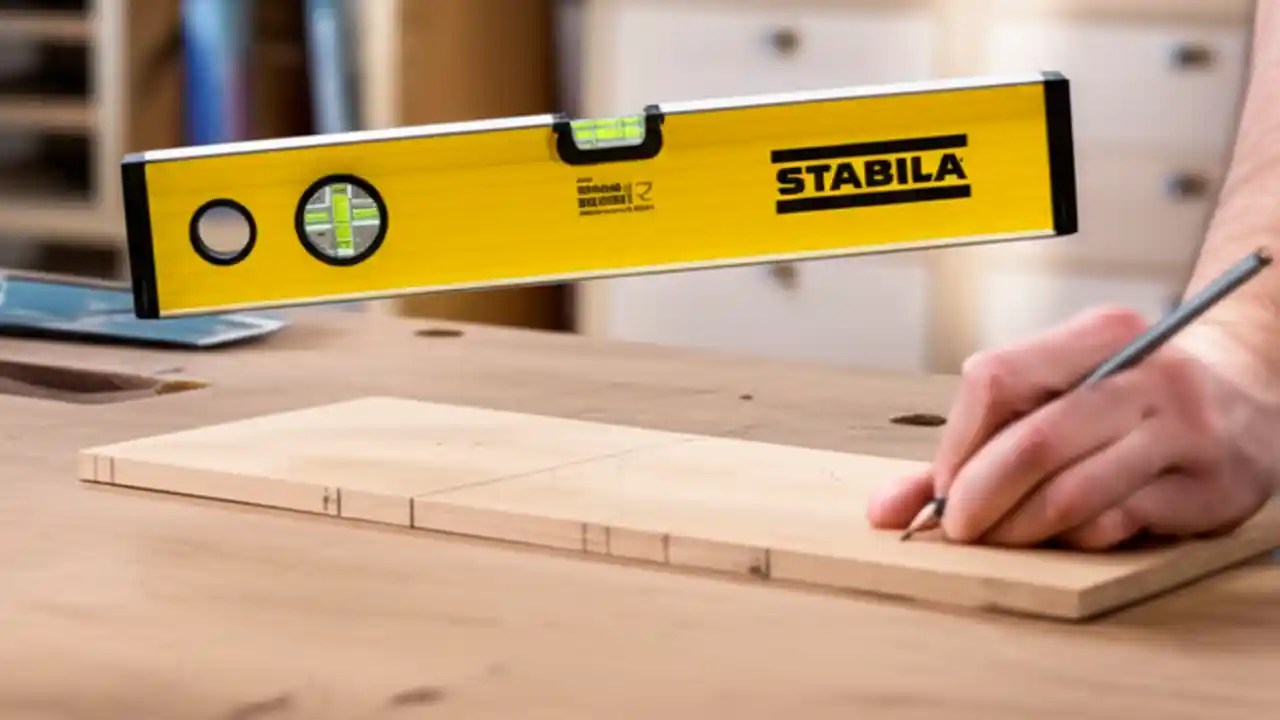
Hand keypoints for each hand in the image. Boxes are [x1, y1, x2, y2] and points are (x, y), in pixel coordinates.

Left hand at [867, 306, 1279, 548]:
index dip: (956, 443)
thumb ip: (971, 446)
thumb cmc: (1130, 400)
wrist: (1253, 399)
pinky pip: (1117, 522)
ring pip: (1072, 491)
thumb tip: (886, 509)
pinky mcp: (1208, 486)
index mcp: (1098, 334)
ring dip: (1020, 528)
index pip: (996, 379)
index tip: (942, 487)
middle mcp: (1144, 375)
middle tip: (959, 528)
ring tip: (1001, 539)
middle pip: (1033, 441)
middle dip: (979, 496)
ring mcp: (1181, 430)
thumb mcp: (1061, 393)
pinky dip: (1075, 538)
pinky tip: (1065, 536)